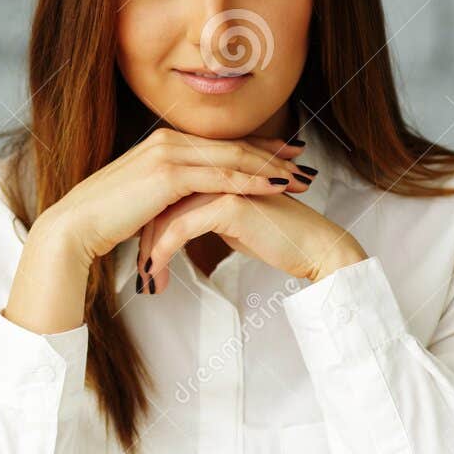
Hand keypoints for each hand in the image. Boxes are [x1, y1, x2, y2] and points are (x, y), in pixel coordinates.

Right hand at [40, 126, 314, 265]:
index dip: (255, 146)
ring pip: (232, 157)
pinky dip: (252, 179)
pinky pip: (221, 175)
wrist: (76, 225)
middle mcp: (168, 140)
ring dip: (270, 166)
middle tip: (304, 159)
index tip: (284, 153)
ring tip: (299, 176)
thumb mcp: (144, 198)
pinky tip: (275, 186)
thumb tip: (186, 204)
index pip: (219, 142)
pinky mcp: (169, 174)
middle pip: (233, 143)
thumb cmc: (105, 219)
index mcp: (164, 142)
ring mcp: (169, 154)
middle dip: (272, 152)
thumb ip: (168, 192)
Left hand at [137, 190, 367, 293]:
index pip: (166, 193)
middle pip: (161, 202)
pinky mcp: (228, 205)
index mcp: (213, 171)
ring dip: (151, 252)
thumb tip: (176, 226)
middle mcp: (215, 172)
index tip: (138, 255)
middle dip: (144, 240)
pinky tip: (156, 274)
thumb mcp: (231, 222)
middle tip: (141, 275)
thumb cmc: (275, 237)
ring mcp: (222, 185)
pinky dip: (162, 253)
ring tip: (147, 281)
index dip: (147, 224)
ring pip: (166, 216)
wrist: (314, 247)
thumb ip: (204, 213)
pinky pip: (180, 229)